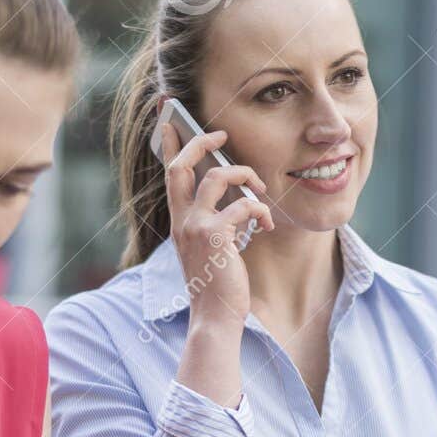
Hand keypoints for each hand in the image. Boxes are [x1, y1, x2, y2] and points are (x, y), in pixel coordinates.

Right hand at [159, 104, 273, 329]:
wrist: (215, 317)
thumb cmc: (217, 286)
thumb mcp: (209, 250)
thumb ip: (214, 224)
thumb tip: (234, 201)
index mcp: (179, 222)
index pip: (169, 175)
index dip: (169, 144)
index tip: (169, 119)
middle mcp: (182, 221)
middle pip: (181, 165)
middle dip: (200, 141)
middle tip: (220, 133)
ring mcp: (195, 227)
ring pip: (215, 177)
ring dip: (243, 174)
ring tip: (260, 187)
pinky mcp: (214, 237)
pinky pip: (242, 206)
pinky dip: (260, 210)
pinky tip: (267, 226)